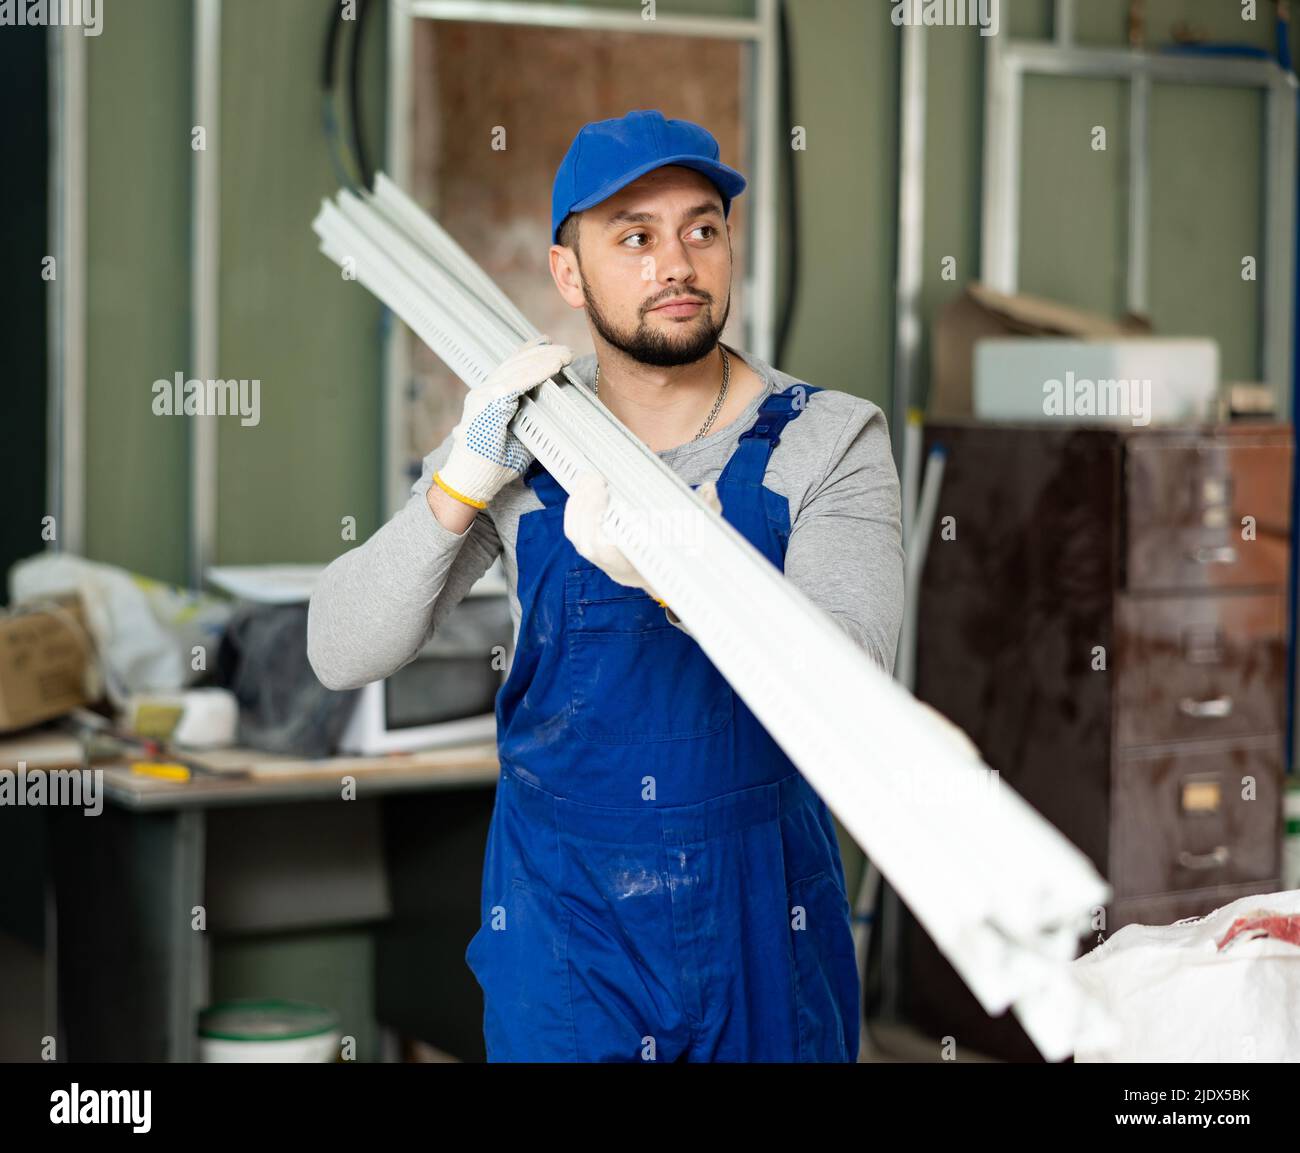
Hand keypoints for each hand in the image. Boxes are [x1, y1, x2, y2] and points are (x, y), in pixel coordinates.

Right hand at [434, 335, 572, 508]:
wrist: (471, 482)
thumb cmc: (492, 466)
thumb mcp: (520, 439)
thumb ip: (532, 422)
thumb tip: (556, 415)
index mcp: (489, 400)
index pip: (510, 369)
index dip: (530, 354)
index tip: (547, 344)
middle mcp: (483, 394)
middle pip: (515, 364)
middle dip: (541, 354)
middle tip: (563, 349)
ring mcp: (482, 398)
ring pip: (516, 370)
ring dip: (543, 361)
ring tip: (564, 355)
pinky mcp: (487, 407)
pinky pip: (515, 384)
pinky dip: (536, 373)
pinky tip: (552, 367)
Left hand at [563, 473, 722, 607]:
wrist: (668, 576)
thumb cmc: (682, 553)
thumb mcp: (700, 535)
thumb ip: (705, 512)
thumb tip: (708, 488)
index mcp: (639, 568)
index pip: (610, 554)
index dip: (601, 531)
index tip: (608, 502)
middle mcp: (615, 568)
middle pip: (588, 543)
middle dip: (587, 509)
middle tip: (597, 480)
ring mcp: (600, 561)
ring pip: (577, 536)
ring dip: (578, 505)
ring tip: (589, 479)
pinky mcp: (591, 549)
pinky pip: (574, 530)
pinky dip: (574, 508)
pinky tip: (584, 487)